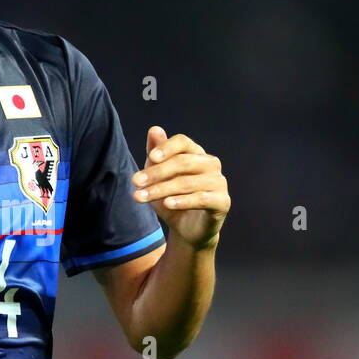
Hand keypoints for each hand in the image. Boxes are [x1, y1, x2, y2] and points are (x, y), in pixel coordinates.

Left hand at [132, 126, 229, 248]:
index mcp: (195, 153)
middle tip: (135, 182)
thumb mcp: (158, 177)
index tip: (151, 157)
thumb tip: (154, 130)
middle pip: (183, 162)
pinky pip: (202, 199)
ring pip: (188, 182)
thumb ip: (156, 154)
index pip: (183, 142)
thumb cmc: (172, 198)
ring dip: (161, 189)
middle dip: (156, 172)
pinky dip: (183, 201)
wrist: (187, 229)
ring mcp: (219, 182)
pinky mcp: (222, 201)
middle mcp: (210, 164)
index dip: (167, 148)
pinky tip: (167, 204)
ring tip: (141, 197)